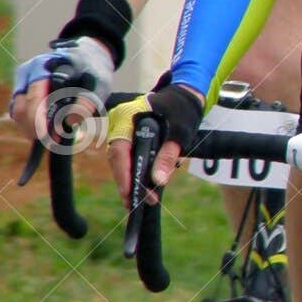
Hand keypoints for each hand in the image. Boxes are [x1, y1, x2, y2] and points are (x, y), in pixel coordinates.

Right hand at [9, 35, 115, 142]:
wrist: (88, 58)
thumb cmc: (94, 71)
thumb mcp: (99, 84)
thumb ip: (87, 102)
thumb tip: (70, 122)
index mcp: (44, 66)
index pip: (34, 97)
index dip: (40, 120)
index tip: (50, 138)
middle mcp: (28, 73)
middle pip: (20, 107)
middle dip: (35, 129)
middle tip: (54, 143)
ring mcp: (23, 82)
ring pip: (17, 112)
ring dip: (32, 129)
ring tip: (53, 139)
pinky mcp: (23, 92)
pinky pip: (20, 113)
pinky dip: (31, 125)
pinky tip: (48, 132)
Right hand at [106, 83, 203, 204]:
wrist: (183, 98)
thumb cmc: (181, 112)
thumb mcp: (179, 134)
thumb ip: (168, 156)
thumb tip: (158, 181)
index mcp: (127, 117)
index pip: (119, 150)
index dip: (123, 174)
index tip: (130, 193)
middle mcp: (118, 123)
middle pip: (117, 158)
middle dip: (127, 182)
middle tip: (137, 203)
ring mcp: (121, 130)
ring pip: (120, 160)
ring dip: (130, 180)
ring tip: (142, 201)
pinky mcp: (128, 137)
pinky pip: (126, 157)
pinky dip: (134, 172)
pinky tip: (142, 188)